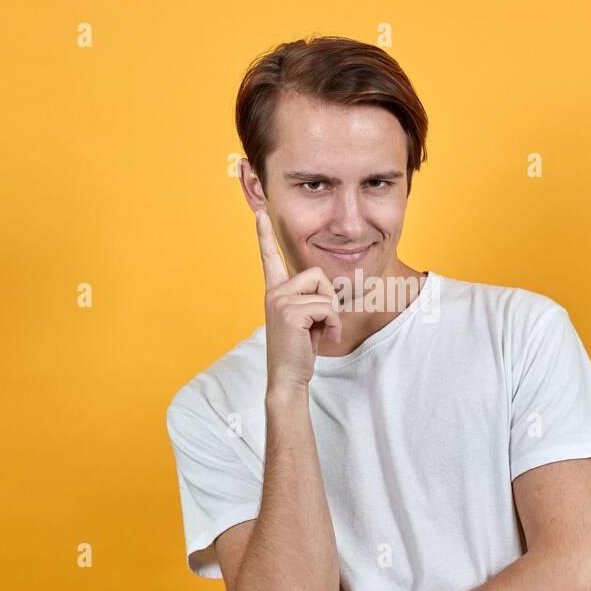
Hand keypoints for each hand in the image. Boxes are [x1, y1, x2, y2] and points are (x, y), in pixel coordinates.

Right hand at [255, 208, 342, 391]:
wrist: (287, 378)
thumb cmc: (300, 350)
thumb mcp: (306, 320)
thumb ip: (311, 301)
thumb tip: (330, 293)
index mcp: (275, 291)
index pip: (270, 258)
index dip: (264, 235)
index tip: (259, 212)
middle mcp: (274, 292)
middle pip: (317, 274)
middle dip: (328, 300)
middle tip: (318, 324)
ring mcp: (279, 300)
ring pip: (324, 292)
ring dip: (330, 315)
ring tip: (317, 332)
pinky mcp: (290, 311)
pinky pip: (326, 307)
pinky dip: (331, 325)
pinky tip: (320, 339)